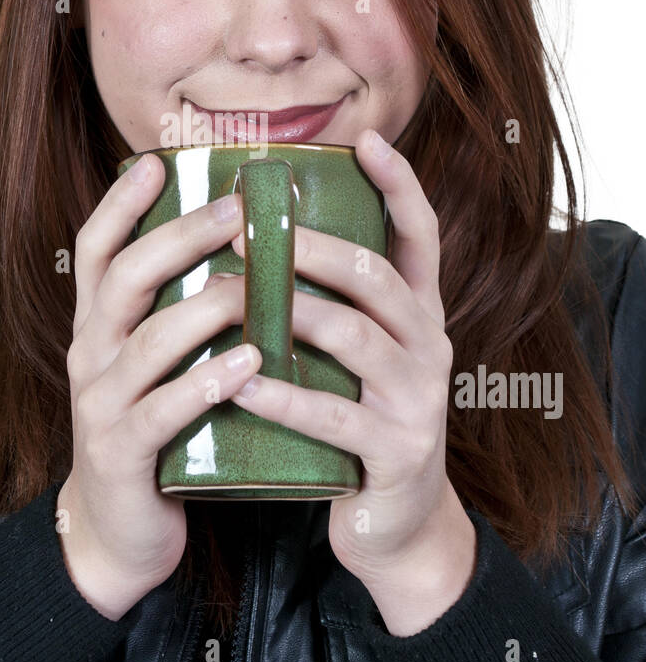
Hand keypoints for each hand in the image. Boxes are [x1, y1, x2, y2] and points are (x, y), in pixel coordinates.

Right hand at [57, 153, 262, 620]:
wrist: (117, 533)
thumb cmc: (153, 432)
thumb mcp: (153, 365)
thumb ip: (176, 312)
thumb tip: (235, 247)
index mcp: (97, 327)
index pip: (95, 250)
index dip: (120, 205)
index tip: (155, 162)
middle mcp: (89, 355)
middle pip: (124, 280)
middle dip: (180, 238)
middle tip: (236, 210)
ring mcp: (100, 405)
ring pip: (147, 342)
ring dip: (203, 309)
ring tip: (254, 286)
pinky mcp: (122, 453)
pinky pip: (163, 410)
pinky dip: (206, 382)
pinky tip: (248, 362)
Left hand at [223, 127, 476, 633]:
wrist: (394, 523)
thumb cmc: (356, 420)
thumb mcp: (358, 357)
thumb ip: (331, 303)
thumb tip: (262, 230)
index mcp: (419, 315)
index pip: (421, 235)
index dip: (399, 185)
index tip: (365, 139)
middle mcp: (428, 346)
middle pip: (377, 277)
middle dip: (314, 246)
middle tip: (250, 226)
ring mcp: (417, 401)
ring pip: (357, 337)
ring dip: (292, 309)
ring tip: (234, 295)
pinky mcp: (395, 452)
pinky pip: (335, 415)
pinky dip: (283, 396)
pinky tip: (239, 384)